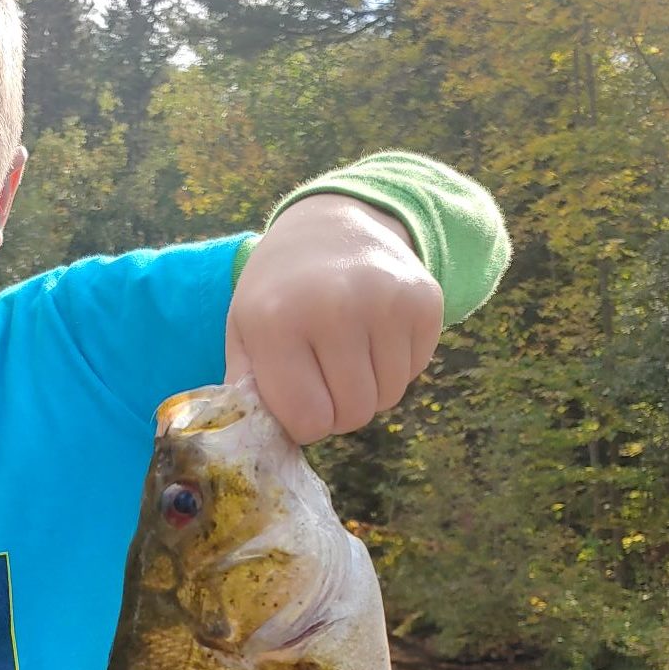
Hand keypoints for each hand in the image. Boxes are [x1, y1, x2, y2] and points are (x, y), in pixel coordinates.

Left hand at [224, 193, 443, 444]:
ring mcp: (385, 301)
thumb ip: (247, 391)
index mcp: (277, 322)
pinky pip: (416, 371)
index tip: (299, 399)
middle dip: (338, 411)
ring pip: (389, 398)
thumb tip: (258, 443)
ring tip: (348, 353)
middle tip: (325, 378)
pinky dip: (397, 365)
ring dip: (369, 390)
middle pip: (354, 415)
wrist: (332, 225)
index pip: (309, 421)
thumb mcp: (244, 332)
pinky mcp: (424, 300)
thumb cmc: (281, 291)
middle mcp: (334, 308)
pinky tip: (375, 333)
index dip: (304, 422)